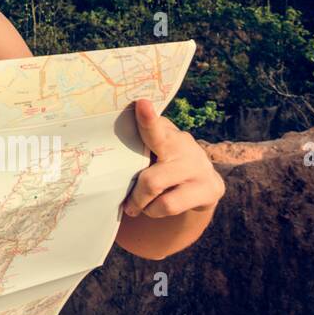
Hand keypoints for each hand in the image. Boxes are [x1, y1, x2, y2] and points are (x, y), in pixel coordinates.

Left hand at [122, 99, 225, 218]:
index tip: (142, 104)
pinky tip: (154, 209)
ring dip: (141, 201)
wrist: (205, 183)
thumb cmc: (166, 163)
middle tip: (125, 203)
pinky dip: (155, 210)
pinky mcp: (209, 189)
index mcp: (166, 133)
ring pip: (154, 185)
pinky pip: (169, 205)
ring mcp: (198, 166)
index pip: (154, 126)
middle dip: (133, 188)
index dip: (147, 117)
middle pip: (152, 164)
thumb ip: (135, 147)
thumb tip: (103, 159)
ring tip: (138, 206)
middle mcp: (184, 145)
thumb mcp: (154, 150)